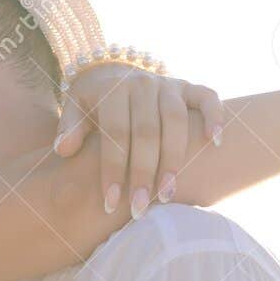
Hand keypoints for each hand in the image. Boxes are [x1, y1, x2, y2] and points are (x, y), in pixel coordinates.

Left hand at [52, 63, 225, 217]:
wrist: (115, 72)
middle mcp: (142, 83)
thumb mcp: (76, 109)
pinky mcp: (188, 87)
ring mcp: (168, 85)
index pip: (115, 133)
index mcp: (113, 90)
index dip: (113, 168)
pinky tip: (215, 143)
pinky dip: (214, 116)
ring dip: (174, 159)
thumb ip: (70, 127)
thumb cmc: (95, 103)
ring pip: (177, 121)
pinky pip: (207, 97)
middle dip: (144, 173)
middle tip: (140, 208)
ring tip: (168, 194)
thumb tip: (64, 149)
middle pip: (146, 132)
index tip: (111, 203)